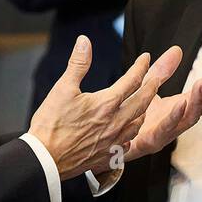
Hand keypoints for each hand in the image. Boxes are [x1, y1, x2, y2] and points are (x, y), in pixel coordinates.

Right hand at [28, 36, 181, 179]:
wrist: (45, 159)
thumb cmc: (51, 125)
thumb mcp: (62, 88)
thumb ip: (78, 63)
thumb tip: (84, 42)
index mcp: (107, 104)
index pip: (132, 80)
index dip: (141, 66)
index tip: (146, 58)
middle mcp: (116, 122)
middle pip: (143, 100)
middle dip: (152, 85)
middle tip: (156, 76)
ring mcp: (115, 140)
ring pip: (139, 122)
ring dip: (144, 109)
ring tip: (145, 102)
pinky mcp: (110, 154)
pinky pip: (129, 141)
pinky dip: (133, 131)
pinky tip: (129, 129)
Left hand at [126, 57, 201, 160]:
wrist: (114, 141)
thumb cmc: (135, 117)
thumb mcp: (148, 88)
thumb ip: (162, 70)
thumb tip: (177, 49)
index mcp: (180, 109)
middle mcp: (178, 122)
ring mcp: (167, 133)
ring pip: (189, 118)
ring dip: (197, 100)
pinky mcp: (151, 141)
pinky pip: (166, 129)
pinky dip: (175, 116)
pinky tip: (182, 103)